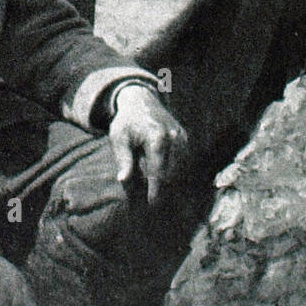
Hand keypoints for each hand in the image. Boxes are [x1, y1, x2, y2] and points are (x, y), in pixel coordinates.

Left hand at [108, 85, 187, 204]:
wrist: (141, 100)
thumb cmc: (127, 122)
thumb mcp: (119, 137)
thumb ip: (123, 158)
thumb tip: (123, 180)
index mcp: (157, 137)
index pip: (159, 172)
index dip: (156, 191)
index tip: (151, 205)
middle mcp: (174, 137)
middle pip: (172, 174)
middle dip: (164, 190)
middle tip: (153, 204)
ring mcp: (182, 138)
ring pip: (181, 170)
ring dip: (172, 184)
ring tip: (160, 195)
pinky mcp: (186, 139)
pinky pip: (185, 163)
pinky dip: (177, 174)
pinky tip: (168, 182)